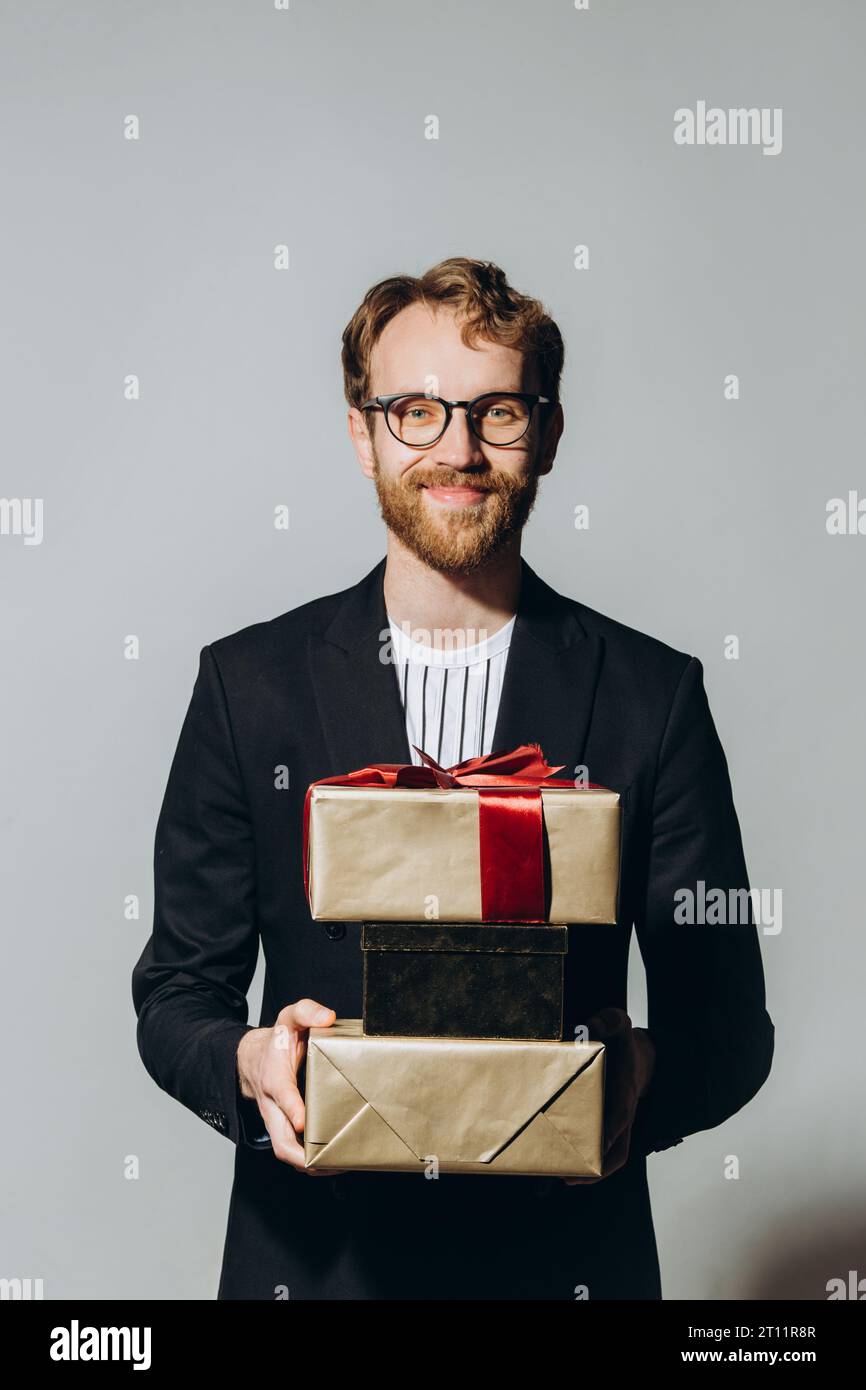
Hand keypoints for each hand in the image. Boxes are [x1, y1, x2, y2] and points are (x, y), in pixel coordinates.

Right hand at [236, 998, 343, 1174]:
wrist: (252, 1059)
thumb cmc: (277, 1042)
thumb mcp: (289, 1018)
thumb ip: (306, 1011)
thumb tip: (327, 1016)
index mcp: (275, 1077)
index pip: (282, 1096)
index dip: (292, 1109)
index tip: (303, 1121)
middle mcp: (273, 1105)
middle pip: (280, 1140)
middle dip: (301, 1156)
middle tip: (328, 1161)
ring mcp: (276, 1120)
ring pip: (285, 1151)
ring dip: (309, 1164)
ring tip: (338, 1166)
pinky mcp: (282, 1128)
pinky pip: (292, 1151)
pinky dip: (309, 1162)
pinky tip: (333, 1162)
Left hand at [563, 1007, 655, 1185]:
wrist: (639, 1058)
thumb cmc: (623, 1043)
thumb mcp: (620, 1023)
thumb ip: (609, 1019)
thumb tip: (590, 1026)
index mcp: (625, 1090)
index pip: (621, 1114)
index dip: (612, 1128)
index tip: (600, 1141)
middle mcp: (623, 1113)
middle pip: (618, 1149)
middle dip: (598, 1166)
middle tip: (570, 1175)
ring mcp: (617, 1124)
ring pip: (611, 1158)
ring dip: (592, 1173)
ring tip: (564, 1178)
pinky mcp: (607, 1126)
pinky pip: (601, 1152)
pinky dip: (588, 1163)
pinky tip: (564, 1167)